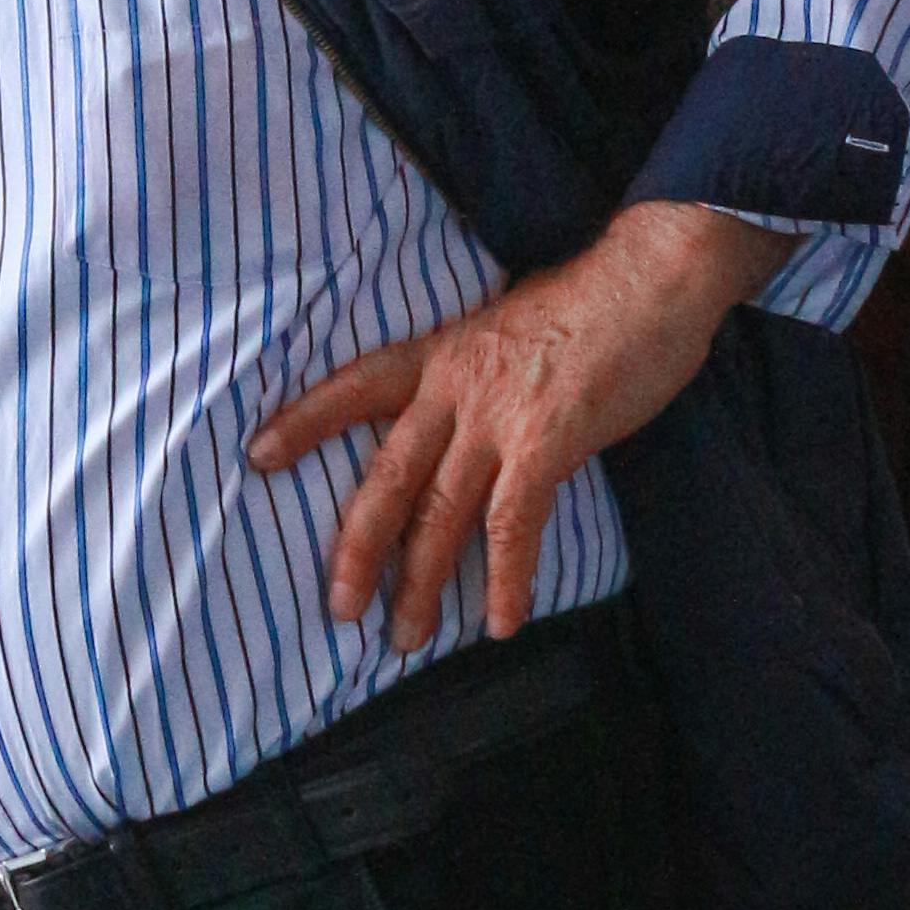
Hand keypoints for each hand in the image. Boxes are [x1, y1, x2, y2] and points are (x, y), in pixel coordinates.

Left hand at [245, 199, 784, 645]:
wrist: (651, 272)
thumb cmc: (590, 303)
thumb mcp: (506, 331)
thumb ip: (476, 381)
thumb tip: (464, 430)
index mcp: (439, 355)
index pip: (354, 387)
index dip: (304, 420)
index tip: (258, 456)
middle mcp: (454, 387)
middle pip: (387, 477)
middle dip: (357, 549)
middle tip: (339, 608)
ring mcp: (499, 414)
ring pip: (441, 512)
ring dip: (422, 583)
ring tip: (405, 638)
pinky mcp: (549, 438)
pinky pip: (514, 523)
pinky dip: (507, 578)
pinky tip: (501, 622)